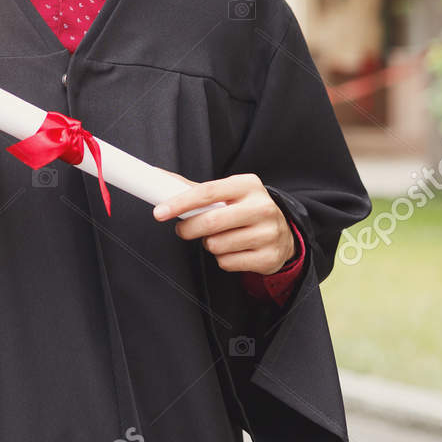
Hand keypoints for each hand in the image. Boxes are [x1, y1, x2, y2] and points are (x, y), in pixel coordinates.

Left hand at [152, 173, 295, 274]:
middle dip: (188, 229)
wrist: (282, 233)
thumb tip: (159, 179)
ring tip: (220, 237)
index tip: (159, 212)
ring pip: (216, 245)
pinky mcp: (268, 257)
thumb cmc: (245, 209)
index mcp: (248, 185)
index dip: (180, 203)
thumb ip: (194, 188)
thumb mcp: (227, 194)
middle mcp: (262, 207)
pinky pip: (227, 262)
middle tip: (183, 229)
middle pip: (210, 222)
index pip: (207, 192)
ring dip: (208, 244)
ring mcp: (268, 233)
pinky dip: (222, 258)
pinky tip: (233, 250)